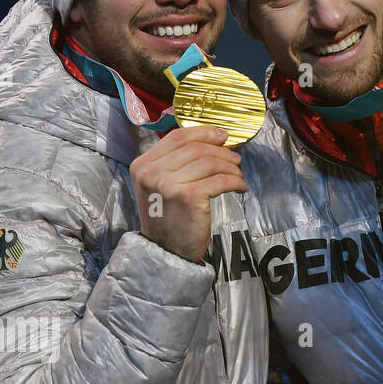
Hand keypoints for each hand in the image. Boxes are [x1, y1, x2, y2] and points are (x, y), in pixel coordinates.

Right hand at [131, 126, 247, 262]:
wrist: (165, 250)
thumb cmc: (167, 217)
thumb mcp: (159, 184)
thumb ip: (175, 162)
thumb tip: (211, 139)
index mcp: (143, 165)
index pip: (177, 137)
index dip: (203, 132)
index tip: (221, 135)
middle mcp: (152, 173)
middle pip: (197, 148)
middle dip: (222, 152)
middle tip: (235, 159)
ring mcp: (169, 185)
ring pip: (210, 163)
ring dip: (231, 167)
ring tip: (237, 175)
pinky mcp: (189, 198)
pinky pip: (220, 180)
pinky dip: (235, 182)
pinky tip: (239, 187)